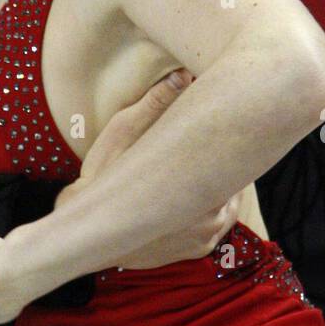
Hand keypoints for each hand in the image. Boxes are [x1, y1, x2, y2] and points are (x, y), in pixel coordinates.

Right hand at [55, 68, 243, 269]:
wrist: (86, 227)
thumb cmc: (103, 173)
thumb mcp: (125, 130)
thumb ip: (156, 102)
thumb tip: (183, 74)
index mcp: (204, 190)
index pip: (239, 164)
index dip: (236, 142)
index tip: (233, 127)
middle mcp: (211, 220)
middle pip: (238, 186)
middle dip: (230, 165)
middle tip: (225, 141)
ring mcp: (205, 239)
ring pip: (230, 207)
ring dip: (224, 188)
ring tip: (211, 166)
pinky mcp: (196, 251)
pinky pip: (218, 227)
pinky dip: (214, 209)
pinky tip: (200, 193)